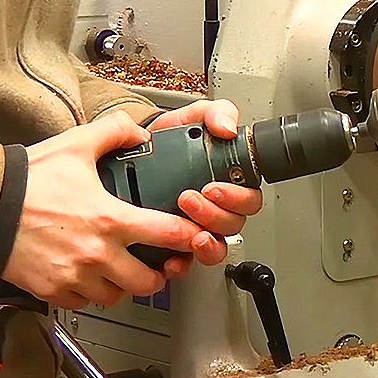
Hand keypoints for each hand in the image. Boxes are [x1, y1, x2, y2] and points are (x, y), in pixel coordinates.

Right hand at [1, 111, 210, 308]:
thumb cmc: (26, 180)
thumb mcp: (75, 145)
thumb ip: (113, 132)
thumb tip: (138, 132)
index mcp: (111, 219)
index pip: (169, 235)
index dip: (189, 238)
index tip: (193, 238)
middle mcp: (98, 254)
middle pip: (148, 281)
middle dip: (157, 274)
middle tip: (157, 264)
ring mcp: (75, 276)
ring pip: (116, 296)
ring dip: (122, 286)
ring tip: (121, 271)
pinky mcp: (52, 290)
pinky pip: (83, 303)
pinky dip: (90, 295)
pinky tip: (88, 278)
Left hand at [146, 99, 264, 266]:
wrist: (128, 156)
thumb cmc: (165, 143)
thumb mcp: (189, 119)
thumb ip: (213, 113)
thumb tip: (227, 127)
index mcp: (227, 181)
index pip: (249, 198)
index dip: (237, 197)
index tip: (214, 186)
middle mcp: (216, 208)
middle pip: (234, 224)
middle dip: (215, 214)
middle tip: (189, 199)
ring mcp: (196, 227)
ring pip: (216, 246)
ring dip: (206, 241)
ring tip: (185, 227)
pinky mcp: (174, 245)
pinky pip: (186, 262)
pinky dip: (182, 263)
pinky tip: (172, 257)